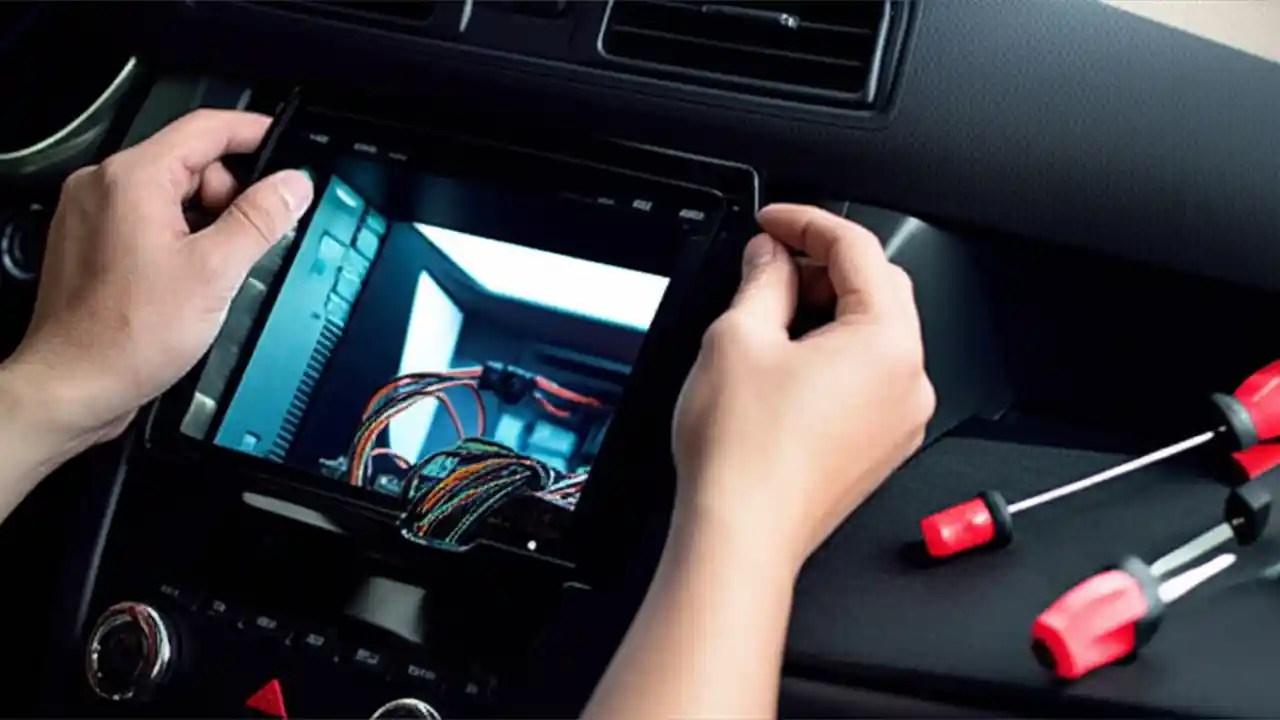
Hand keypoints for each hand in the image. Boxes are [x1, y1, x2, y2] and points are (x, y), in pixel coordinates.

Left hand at [2, 109, 313, 460]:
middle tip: (248, 239)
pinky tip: (189, 281)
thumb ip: (260, 220)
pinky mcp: (92, 244)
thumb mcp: (215, 273)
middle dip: (230, 195)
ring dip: (205, 222)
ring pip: (171, 195)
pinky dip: (179, 240)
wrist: (74, 385)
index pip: (205, 128)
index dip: (253, 133)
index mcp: (132, 179)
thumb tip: (292, 186)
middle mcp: (103, 187)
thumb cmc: (125, 336)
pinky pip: (147, 221)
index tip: (282, 144)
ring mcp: (92, 215)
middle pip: (190, 164)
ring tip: (213, 272)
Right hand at [673, 204, 934, 570]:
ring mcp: (899, 419)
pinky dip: (832, 355)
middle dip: (820, 268)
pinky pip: (867, 379)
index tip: (773, 220)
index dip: (808, 222)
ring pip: (873, 336)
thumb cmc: (743, 454)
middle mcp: (909, 381)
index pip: (859, 250)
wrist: (741, 535)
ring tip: (766, 317)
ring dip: (826, 311)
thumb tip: (770, 256)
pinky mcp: (880, 447)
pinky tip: (784, 362)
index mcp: (887, 344)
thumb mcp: (738, 338)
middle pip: (877, 290)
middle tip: (766, 264)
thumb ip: (762, 280)